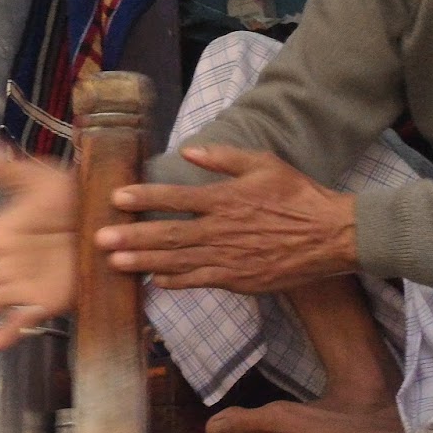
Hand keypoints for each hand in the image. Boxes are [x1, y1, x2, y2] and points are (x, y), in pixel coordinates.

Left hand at [95, 145, 358, 293]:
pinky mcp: (238, 280)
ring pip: (177, 261)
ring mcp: (228, 258)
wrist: (332, 236)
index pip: (175, 197)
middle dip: (131, 236)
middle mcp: (221, 229)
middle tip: (100, 239)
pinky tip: (154, 282)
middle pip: (168, 234)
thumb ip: (224, 157)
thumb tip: (189, 150)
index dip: (144, 197)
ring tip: (114, 262)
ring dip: (143, 261)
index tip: (116, 198)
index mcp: (225, 198)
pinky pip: (199, 282)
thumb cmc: (298, 196)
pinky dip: (175, 282)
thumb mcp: (264, 164)